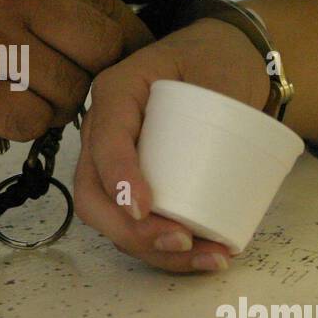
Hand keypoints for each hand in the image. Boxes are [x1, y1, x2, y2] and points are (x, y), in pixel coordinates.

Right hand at [0, 0, 151, 140]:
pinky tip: (0, 112)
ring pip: (68, 94)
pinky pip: (27, 123)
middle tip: (73, 81)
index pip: (108, 5)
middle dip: (93, 74)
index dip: (117, 39)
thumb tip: (73, 8)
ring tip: (26, 96)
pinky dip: (22, 126)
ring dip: (55, 104)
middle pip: (101, 51)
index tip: (111, 55)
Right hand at [74, 18, 269, 271]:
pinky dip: (164, 250)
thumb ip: (219, 98)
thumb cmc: (217, 59)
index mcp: (116, 93)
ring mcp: (117, 162)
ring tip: (205, 257)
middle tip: (181, 241)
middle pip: (93, 194)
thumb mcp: (217, 67)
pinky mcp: (139, 184)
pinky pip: (137, 225)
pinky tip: (202, 258)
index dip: (119, 178)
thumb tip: (215, 157)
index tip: (147, 208)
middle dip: (131, 230)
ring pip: (112, 219)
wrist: (224, 61)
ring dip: (151, 250)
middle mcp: (106, 131)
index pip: (105, 140)